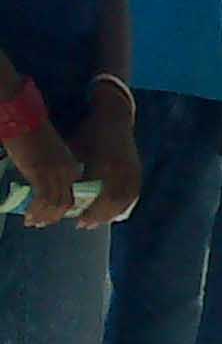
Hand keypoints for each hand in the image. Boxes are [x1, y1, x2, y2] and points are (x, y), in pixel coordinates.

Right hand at [3, 114, 82, 228]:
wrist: (25, 119)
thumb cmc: (31, 134)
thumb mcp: (45, 155)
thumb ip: (47, 170)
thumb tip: (40, 184)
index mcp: (71, 165)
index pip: (75, 193)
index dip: (66, 208)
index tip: (54, 217)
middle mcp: (69, 171)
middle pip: (69, 202)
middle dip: (55, 216)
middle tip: (41, 224)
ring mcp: (57, 173)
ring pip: (57, 205)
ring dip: (44, 217)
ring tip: (33, 223)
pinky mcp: (43, 173)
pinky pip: (43, 200)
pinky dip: (36, 211)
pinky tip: (28, 217)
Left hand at [74, 98, 140, 227]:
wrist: (114, 116)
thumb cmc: (88, 133)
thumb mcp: (75, 150)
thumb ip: (72, 172)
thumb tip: (59, 195)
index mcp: (107, 164)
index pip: (102, 196)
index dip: (91, 211)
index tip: (77, 221)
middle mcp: (123, 168)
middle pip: (115, 201)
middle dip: (100, 215)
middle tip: (83, 225)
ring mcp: (133, 169)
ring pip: (126, 199)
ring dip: (112, 213)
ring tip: (97, 222)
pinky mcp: (137, 170)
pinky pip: (133, 193)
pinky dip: (123, 206)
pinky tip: (112, 213)